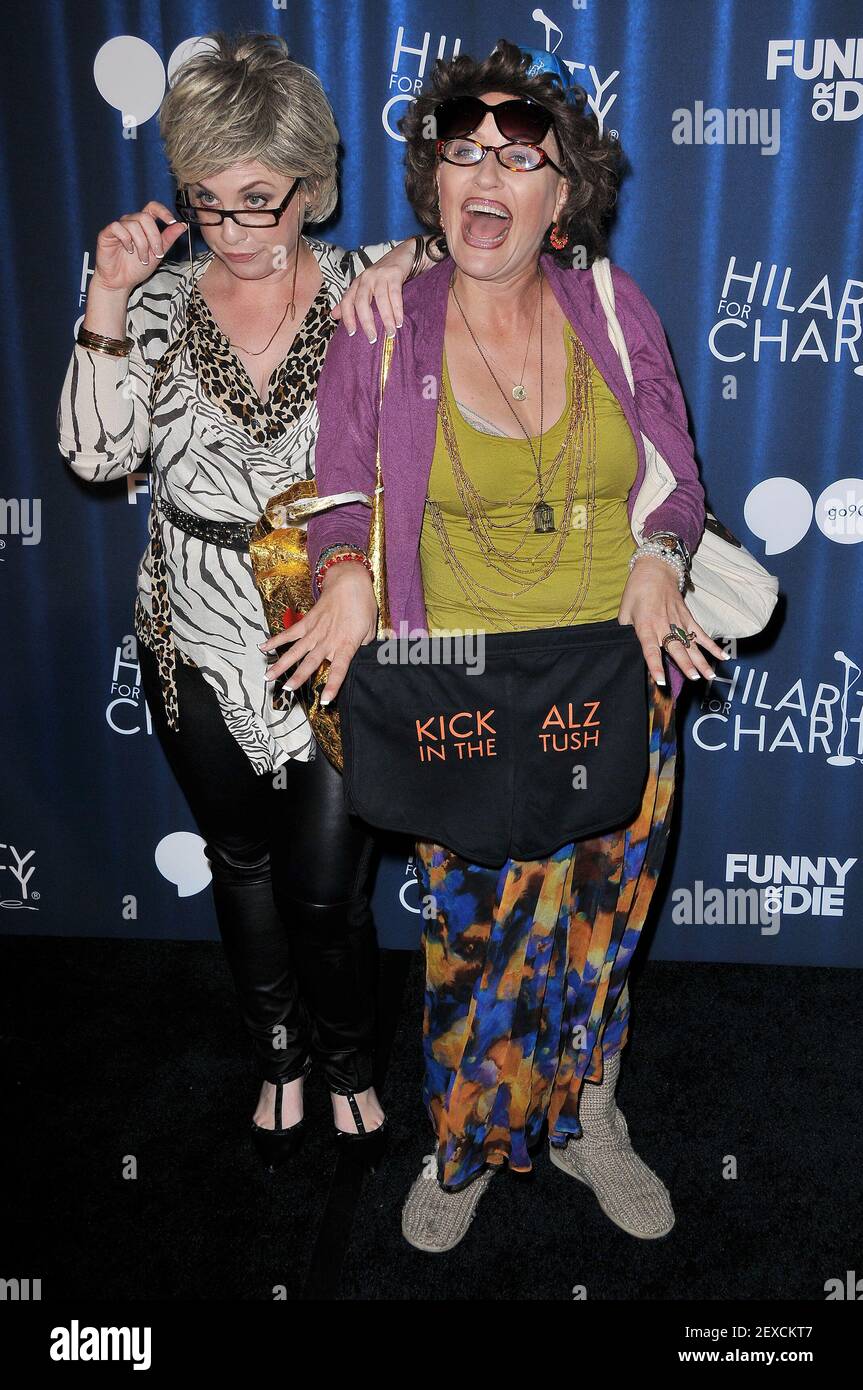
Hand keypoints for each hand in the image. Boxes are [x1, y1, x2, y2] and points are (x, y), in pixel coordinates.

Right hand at [91, 201, 186, 294]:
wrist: (121, 282)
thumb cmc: (137, 268)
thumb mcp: (158, 254)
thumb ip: (168, 239)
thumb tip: (182, 225)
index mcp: (143, 225)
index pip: (152, 207)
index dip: (162, 211)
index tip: (172, 222)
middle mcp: (131, 222)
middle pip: (145, 217)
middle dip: (154, 237)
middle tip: (157, 254)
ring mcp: (118, 227)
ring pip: (133, 225)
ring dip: (142, 244)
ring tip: (143, 259)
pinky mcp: (107, 233)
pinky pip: (117, 227)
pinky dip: (126, 240)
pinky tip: (128, 250)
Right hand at [259, 562, 377, 704]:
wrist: (349, 582)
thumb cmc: (363, 607)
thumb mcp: (370, 630)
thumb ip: (362, 648)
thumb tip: (358, 660)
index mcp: (346, 644)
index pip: (339, 669)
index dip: (332, 686)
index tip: (325, 701)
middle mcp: (327, 640)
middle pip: (311, 662)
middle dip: (298, 677)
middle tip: (286, 689)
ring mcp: (315, 630)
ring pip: (296, 650)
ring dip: (281, 664)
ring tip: (268, 676)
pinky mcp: (307, 621)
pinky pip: (290, 633)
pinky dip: (276, 640)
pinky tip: (263, 647)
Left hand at [331, 238, 419, 341]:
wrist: (403, 254)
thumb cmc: (384, 275)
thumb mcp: (366, 287)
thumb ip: (351, 300)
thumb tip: (334, 315)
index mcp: (357, 283)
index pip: (347, 301)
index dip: (347, 317)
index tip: (352, 333)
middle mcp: (366, 278)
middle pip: (361, 301)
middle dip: (366, 321)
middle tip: (372, 338)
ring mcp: (380, 275)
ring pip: (380, 299)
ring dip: (386, 318)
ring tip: (390, 333)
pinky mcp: (394, 274)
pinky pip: (394, 294)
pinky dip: (397, 309)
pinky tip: (399, 321)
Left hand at [618, 555, 725, 684]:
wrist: (655, 569)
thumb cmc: (636, 591)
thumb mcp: (624, 612)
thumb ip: (626, 632)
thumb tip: (628, 648)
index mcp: (646, 626)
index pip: (650, 650)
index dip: (655, 666)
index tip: (661, 680)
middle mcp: (664, 625)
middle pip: (677, 648)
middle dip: (687, 665)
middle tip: (695, 679)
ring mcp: (679, 621)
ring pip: (692, 644)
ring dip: (701, 660)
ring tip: (710, 675)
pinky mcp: (688, 617)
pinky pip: (701, 634)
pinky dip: (712, 645)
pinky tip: (722, 657)